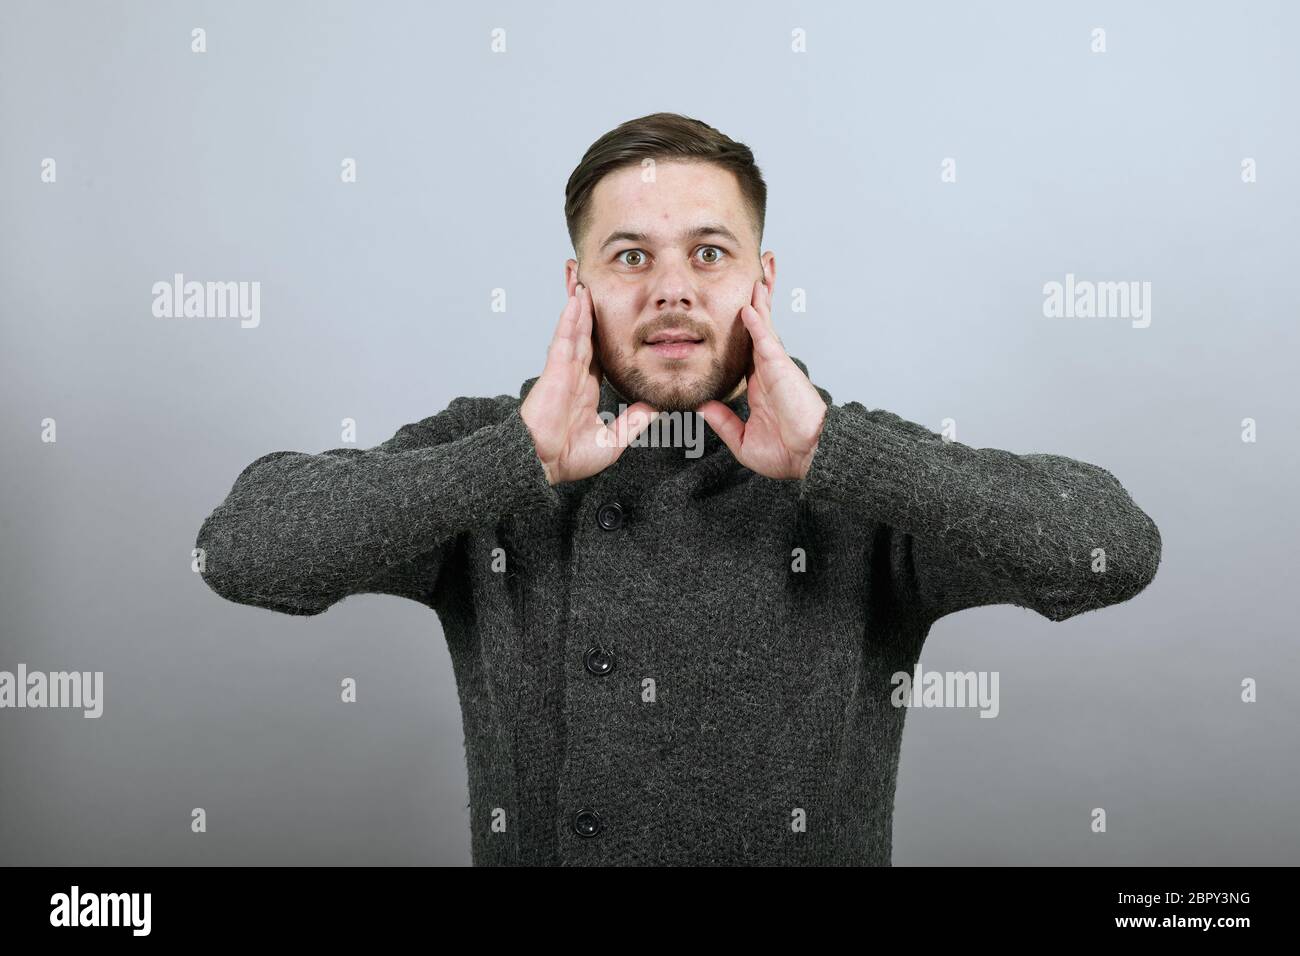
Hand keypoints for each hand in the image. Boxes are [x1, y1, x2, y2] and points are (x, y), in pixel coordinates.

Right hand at [520, 283, 656, 484]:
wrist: (543, 466)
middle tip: (588, 278)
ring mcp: (563, 370)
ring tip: (581, 277)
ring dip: (577, 302)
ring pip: (574, 328)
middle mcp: (574, 373)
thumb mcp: (612, 441)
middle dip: (585, 305)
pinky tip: (575, 299)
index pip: (597, 349)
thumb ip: (632, 423)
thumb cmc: (567, 457)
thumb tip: (654, 409)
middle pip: (583, 330)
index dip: (601, 328)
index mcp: (586, 387)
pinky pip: (565, 339)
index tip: (608, 309)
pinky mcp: (554, 371)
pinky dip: (570, 318)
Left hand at [697, 279, 826, 479]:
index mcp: (759, 385)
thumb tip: (703, 409)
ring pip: (765, 326)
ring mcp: (775, 367)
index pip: (747, 349)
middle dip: (759, 301)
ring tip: (757, 274)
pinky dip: (757, 322)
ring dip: (760, 300)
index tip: (740, 310)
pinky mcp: (781, 369)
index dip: (744, 328)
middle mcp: (768, 370)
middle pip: (760, 327)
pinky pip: (766, 341)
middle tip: (758, 274)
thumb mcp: (743, 440)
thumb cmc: (785, 453)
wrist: (809, 457)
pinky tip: (750, 305)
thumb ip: (723, 423)